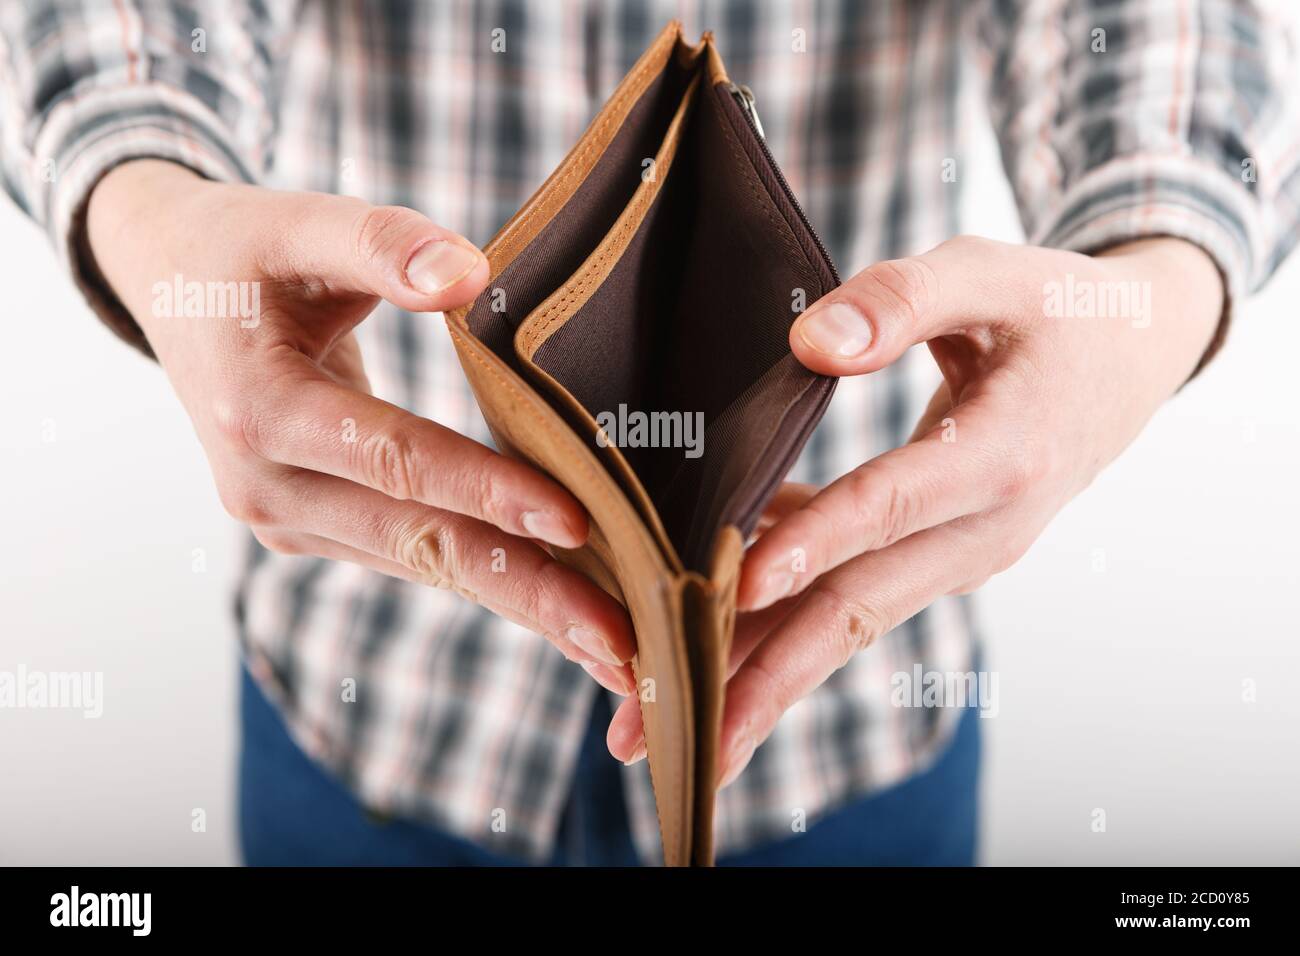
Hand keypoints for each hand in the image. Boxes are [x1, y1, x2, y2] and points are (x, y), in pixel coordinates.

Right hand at [87, 159, 634, 692]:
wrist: (177, 290)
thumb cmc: (246, 251)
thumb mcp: (298, 223)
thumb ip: (382, 244)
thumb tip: (468, 273)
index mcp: (259, 410)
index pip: (394, 460)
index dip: (485, 489)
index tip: (576, 521)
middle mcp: (269, 488)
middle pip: (421, 544)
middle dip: (529, 593)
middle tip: (621, 644)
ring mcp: (291, 520)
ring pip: (426, 566)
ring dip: (522, 604)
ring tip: (611, 650)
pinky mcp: (318, 529)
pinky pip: (416, 557)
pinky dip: (490, 581)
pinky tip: (559, 610)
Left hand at [607, 234, 1222, 776]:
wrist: (1126, 365)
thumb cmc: (1052, 311)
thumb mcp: (991, 275)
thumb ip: (905, 300)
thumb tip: (810, 345)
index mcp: (1005, 456)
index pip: (894, 506)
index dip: (818, 541)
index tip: (742, 584)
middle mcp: (982, 531)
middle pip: (857, 609)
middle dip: (764, 677)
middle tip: (675, 735)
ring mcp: (957, 557)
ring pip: (845, 623)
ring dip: (759, 679)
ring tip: (670, 729)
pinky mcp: (933, 560)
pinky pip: (849, 597)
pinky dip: (778, 622)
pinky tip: (702, 630)